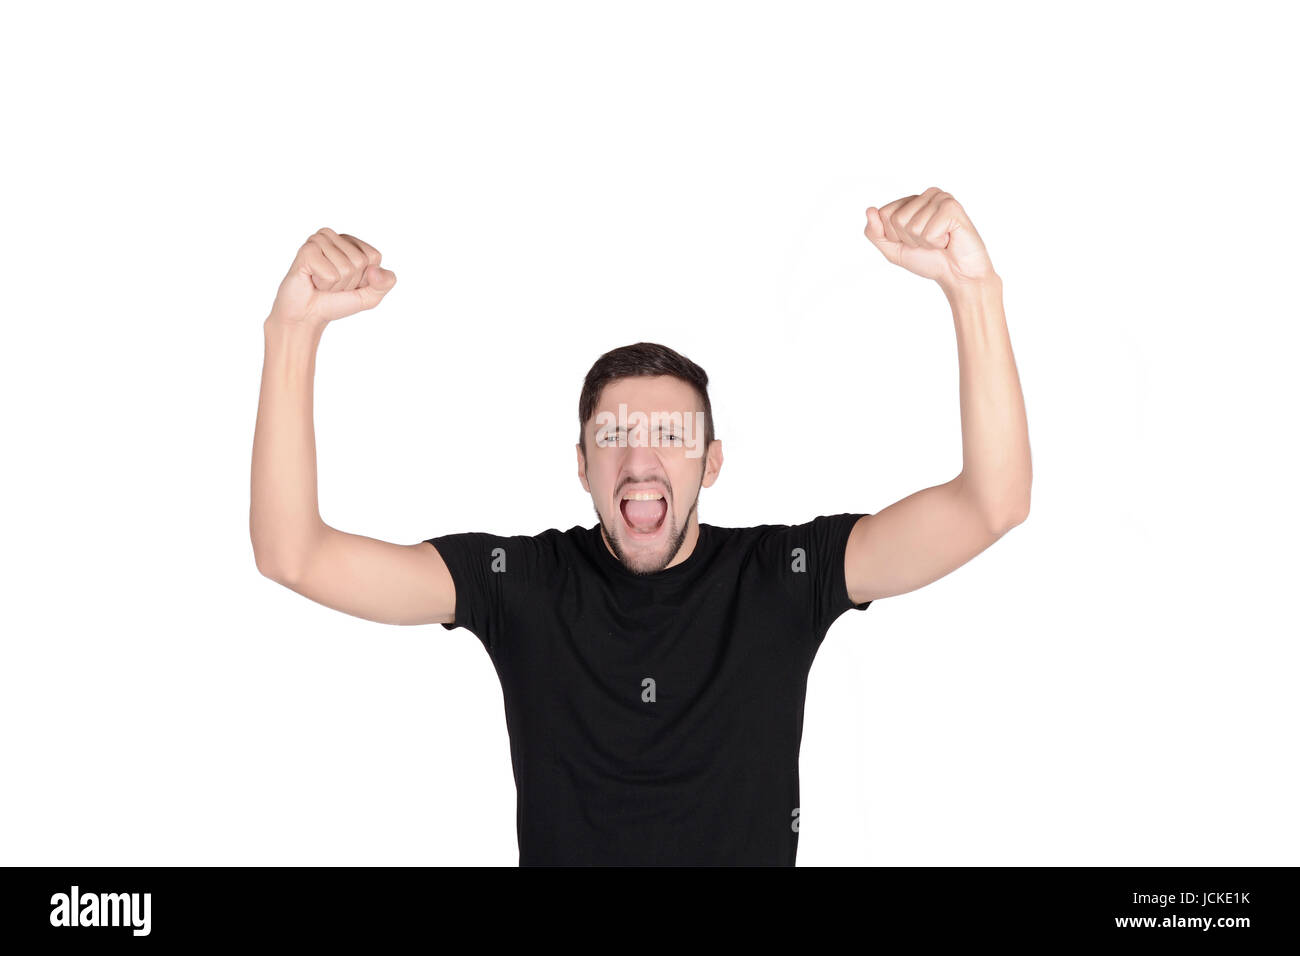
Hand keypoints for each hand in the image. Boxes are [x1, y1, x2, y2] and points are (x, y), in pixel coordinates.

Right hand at [267, 228, 396, 327]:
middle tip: (332, 284)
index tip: (348, 282)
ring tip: (321, 283)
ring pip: (346, 268)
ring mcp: (319, 241)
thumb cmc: (336, 302)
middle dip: (349, 282)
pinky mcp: (307, 251)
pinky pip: (331, 274)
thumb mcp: (369, 297)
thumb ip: (385, 283)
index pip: (374, 256)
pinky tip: (312, 281)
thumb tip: (376, 270)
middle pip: (360, 261)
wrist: (307, 316)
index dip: (364, 277)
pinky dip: (324, 285)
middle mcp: (334, 237)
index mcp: (351, 243)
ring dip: (335, 285)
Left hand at [864, 188, 995, 293]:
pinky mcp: (952, 207)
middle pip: (897, 219)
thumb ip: (876, 233)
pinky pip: (928, 231)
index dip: (895, 236)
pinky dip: (936, 242)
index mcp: (911, 201)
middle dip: (910, 239)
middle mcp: (926, 195)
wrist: (957, 275)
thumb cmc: (929, 260)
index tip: (913, 242)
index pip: (884, 214)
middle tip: (929, 243)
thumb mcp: (893, 250)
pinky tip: (948, 239)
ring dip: (924, 242)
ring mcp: (941, 198)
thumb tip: (869, 210)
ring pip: (912, 225)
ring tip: (940, 241)